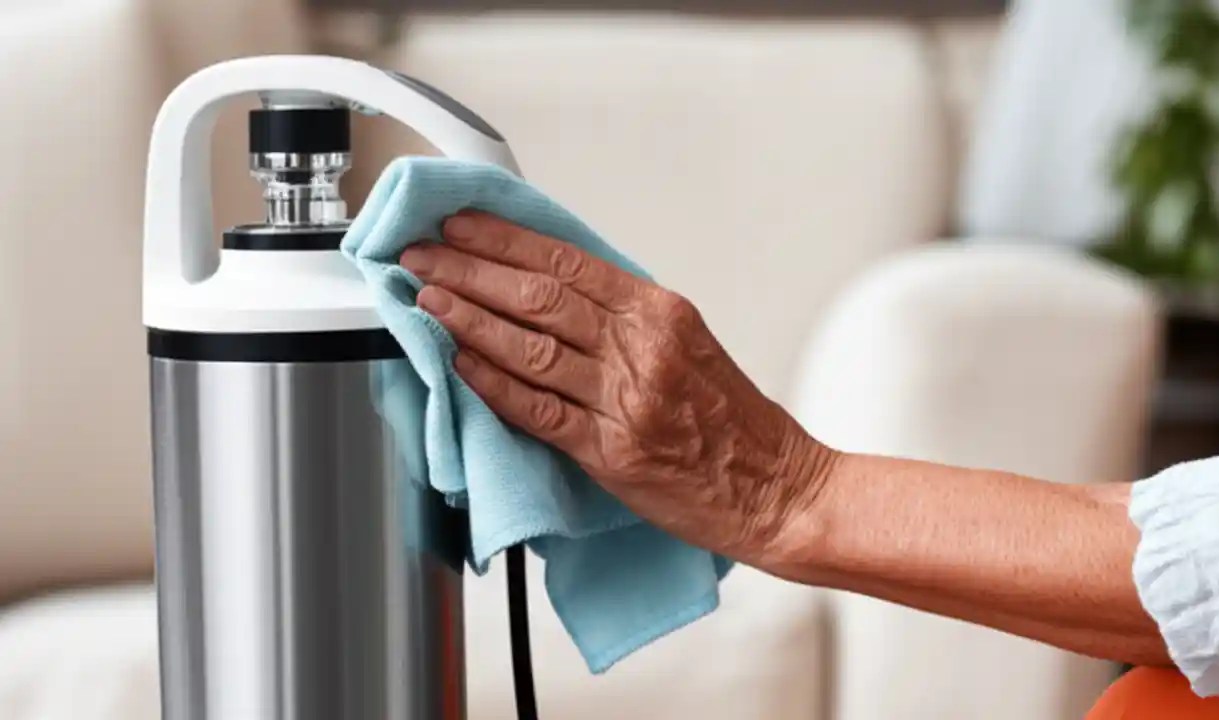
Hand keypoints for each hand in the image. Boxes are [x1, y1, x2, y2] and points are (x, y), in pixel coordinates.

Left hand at [400, 211, 832, 564]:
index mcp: (659, 312)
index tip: (460, 224)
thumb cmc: (731, 421)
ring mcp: (626, 399)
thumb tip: (551, 290)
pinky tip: (457, 364)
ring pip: (530, 346)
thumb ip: (624, 317)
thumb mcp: (688, 343)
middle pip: (538, 295)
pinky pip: (538, 409)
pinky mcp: (612, 451)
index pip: (566, 262)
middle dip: (469, 269)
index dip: (503, 240)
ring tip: (426, 298)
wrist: (774, 486)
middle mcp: (642, 347)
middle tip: (421, 253)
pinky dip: (492, 384)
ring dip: (467, 318)